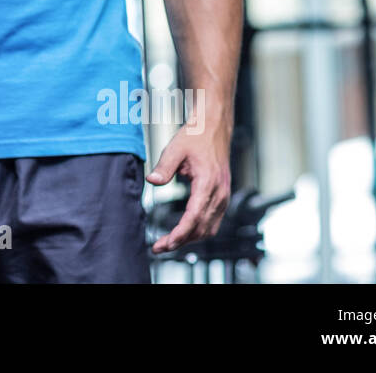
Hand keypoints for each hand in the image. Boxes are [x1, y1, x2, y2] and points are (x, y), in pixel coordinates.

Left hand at [146, 120, 231, 253]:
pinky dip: (199, 231)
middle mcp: (219, 193)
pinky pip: (213, 221)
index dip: (179, 234)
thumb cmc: (196, 136)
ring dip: (190, 239)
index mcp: (208, 182)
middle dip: (180, 241)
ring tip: (168, 243)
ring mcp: (223, 196)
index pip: (194, 217)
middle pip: (201, 228)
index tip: (165, 243)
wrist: (214, 127)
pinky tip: (184, 233)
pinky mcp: (222, 196)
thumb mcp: (175, 148)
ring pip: (209, 228)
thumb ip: (164, 167)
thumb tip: (152, 181)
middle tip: (159, 247)